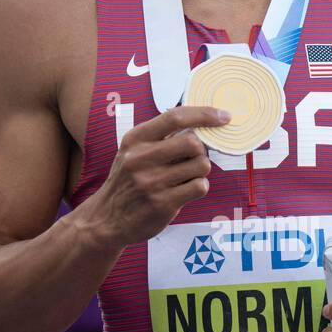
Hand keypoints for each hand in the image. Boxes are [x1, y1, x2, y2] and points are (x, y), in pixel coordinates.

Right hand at [88, 105, 231, 247]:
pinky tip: (185, 191)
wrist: (108, 218)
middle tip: (192, 159)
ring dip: (200, 170)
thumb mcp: (133, 151)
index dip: (204, 114)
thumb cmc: (128, 181)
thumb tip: (201, 126)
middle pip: (193, 143)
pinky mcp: (163, 203)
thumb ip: (161, 138)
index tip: (223, 116)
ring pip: (201, 165)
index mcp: (135, 139)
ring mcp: (152, 182)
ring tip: (185, 176)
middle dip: (200, 151)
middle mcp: (141, 158)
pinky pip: (200, 187)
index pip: (175, 117)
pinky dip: (199, 187)